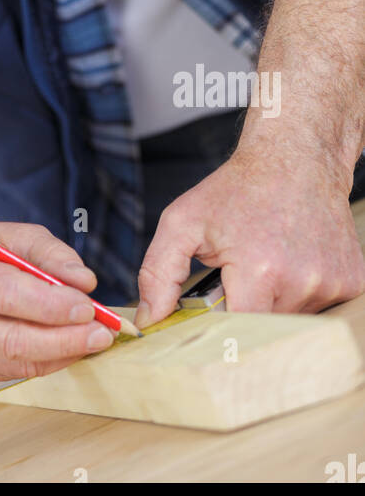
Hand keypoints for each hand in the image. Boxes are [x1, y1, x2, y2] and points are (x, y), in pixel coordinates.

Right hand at [0, 220, 115, 382]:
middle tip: (101, 334)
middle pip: (10, 339)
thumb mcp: (10, 234)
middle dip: (63, 339)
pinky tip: (66, 345)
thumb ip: (49, 252)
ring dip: (61, 353)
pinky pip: (14, 372)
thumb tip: (85, 282)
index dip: (50, 304)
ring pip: (15, 362)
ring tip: (93, 339)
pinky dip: (47, 361)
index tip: (88, 307)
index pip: (5, 293)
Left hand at [134, 146, 364, 327]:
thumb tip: (151, 319)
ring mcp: (333, 284)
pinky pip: (320, 311)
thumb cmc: (238, 188)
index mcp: (260, 270)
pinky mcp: (352, 283)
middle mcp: (302, 282)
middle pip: (263, 333)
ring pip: (292, 324)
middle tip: (235, 283)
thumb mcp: (183, 221)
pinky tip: (291, 264)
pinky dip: (300, 297)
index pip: (236, 338)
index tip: (205, 328)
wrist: (296, 157)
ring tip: (264, 267)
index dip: (216, 337)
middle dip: (243, 315)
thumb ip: (159, 273)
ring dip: (273, 306)